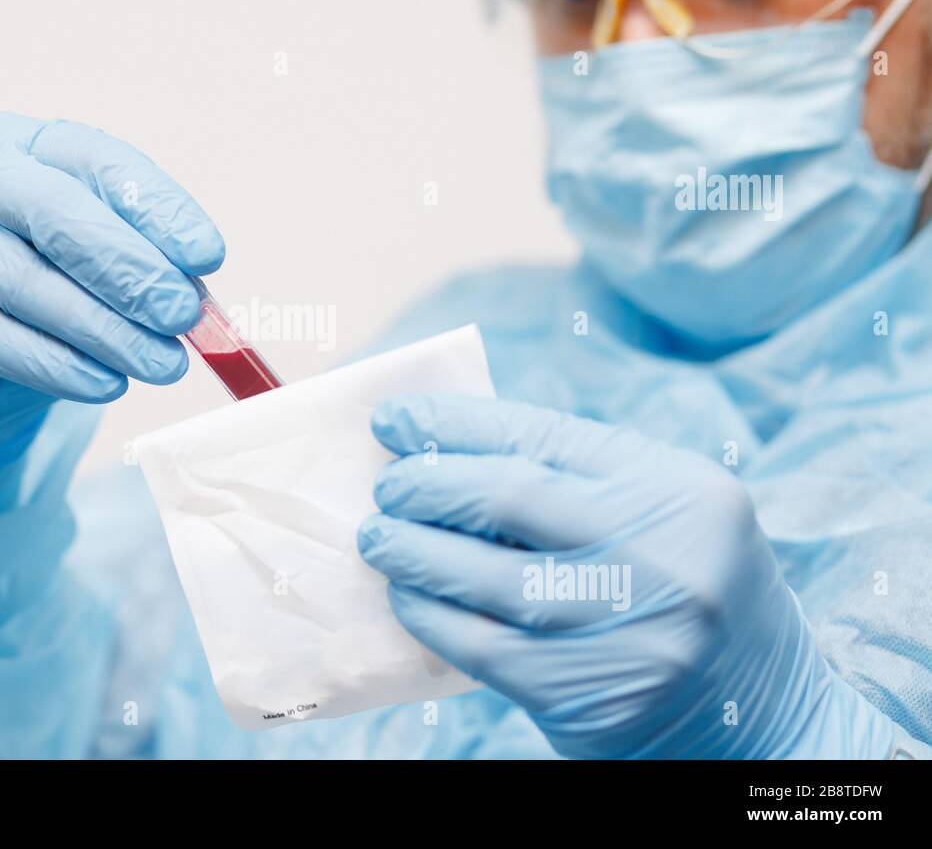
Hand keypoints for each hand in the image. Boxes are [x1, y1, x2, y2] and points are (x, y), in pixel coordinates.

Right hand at [0, 112, 223, 452]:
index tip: (208, 256)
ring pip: (30, 284)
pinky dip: (61, 366)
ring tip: (163, 364)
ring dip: (108, 331)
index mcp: (22, 144)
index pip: (98, 161)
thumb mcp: (83, 261)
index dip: (157, 208)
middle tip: (183, 316)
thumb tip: (198, 296)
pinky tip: (106, 383)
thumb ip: (136, 264)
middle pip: (56, 213)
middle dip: (131, 269)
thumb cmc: (32, 295)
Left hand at [358, 394, 901, 758]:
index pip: (543, 436)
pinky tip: (406, 596)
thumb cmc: (685, 589)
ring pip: (483, 576)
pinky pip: (482, 645)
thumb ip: (577, 479)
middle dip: (426, 484)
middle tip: (386, 485)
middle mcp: (661, 553)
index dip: (456, 424)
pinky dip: (430, 615)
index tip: (396, 418)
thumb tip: (448, 450)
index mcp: (678, 489)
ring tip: (378, 536)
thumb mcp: (662, 514)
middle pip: (508, 497)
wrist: (756, 715)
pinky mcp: (591, 692)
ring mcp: (627, 628)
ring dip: (412, 550)